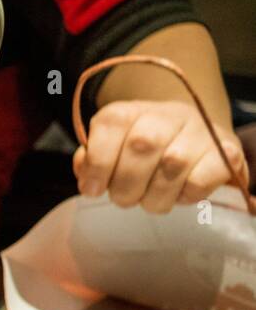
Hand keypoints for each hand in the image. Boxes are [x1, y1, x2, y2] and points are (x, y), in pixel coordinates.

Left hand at [74, 99, 246, 213]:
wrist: (195, 145)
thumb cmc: (144, 157)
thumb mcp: (112, 153)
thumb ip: (92, 160)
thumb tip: (84, 169)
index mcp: (133, 111)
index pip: (111, 123)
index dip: (97, 162)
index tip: (92, 189)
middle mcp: (169, 114)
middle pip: (142, 145)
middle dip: (125, 185)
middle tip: (124, 197)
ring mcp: (201, 130)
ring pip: (172, 166)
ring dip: (153, 197)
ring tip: (149, 199)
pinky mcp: (226, 153)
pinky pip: (199, 180)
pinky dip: (183, 196)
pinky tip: (179, 193)